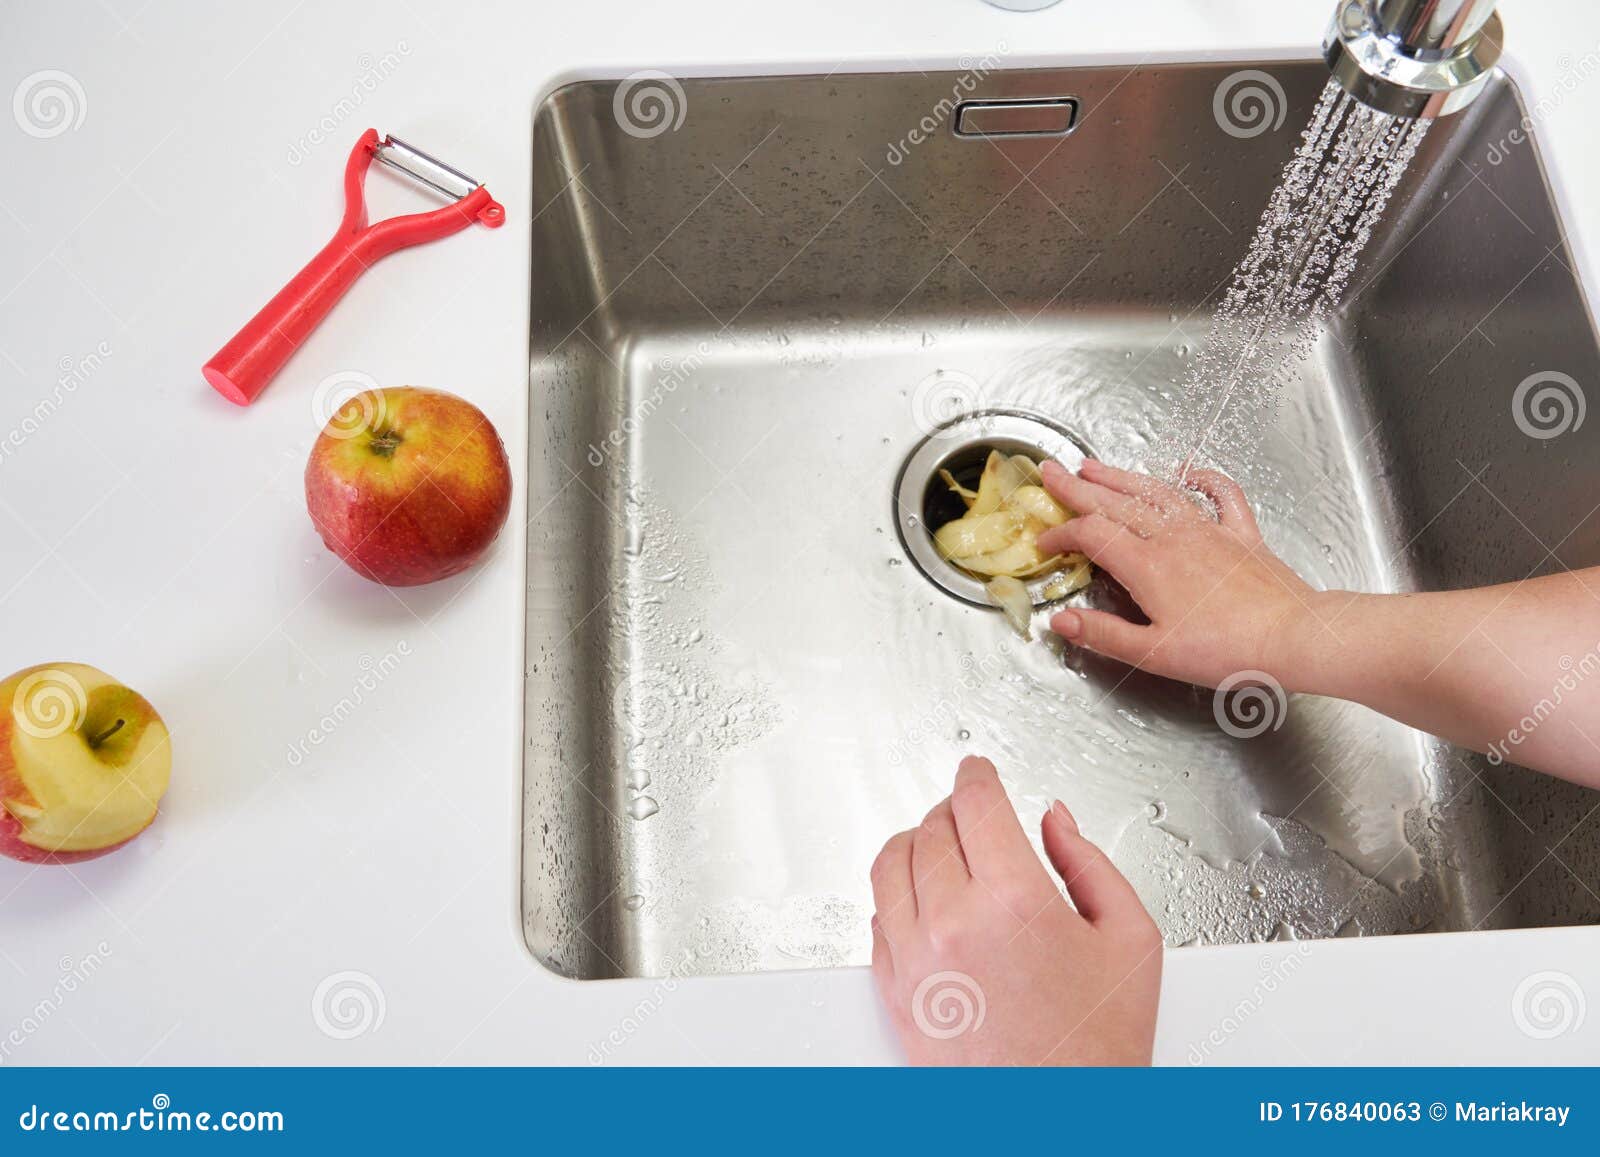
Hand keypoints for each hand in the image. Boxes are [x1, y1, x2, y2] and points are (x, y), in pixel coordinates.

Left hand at [869, 756, 1161, 1065]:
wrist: (1061, 1124)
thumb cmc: (1098, 1049)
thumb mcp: (1130, 940)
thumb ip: (1091, 863)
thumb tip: (1055, 821)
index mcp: (1015, 900)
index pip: (976, 804)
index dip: (976, 775)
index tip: (977, 769)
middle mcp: (954, 923)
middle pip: (932, 828)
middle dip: (954, 810)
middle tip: (972, 813)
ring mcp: (916, 959)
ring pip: (890, 864)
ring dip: (915, 842)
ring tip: (941, 845)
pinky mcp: (895, 992)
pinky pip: (878, 917)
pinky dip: (896, 894)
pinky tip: (923, 898)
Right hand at [1036, 459, 1319, 688]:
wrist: (1294, 638)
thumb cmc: (1227, 651)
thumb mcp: (1154, 654)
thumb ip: (1104, 634)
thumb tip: (1061, 620)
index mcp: (1148, 566)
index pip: (1092, 536)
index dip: (1062, 535)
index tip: (1044, 542)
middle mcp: (1174, 539)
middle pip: (1116, 503)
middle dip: (1078, 487)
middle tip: (1051, 472)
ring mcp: (1210, 532)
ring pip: (1157, 493)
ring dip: (1122, 477)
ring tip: (1096, 465)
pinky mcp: (1243, 535)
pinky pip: (1222, 495)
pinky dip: (1203, 478)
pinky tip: (1188, 470)